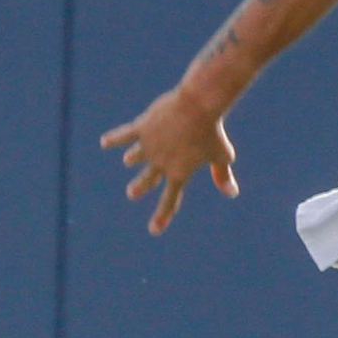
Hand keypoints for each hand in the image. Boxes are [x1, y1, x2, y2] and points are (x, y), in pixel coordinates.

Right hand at [99, 86, 238, 235]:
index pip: (169, 200)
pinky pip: (124, 135)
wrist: (198, 106)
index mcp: (179, 173)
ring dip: (132, 159)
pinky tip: (105, 142)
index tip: (154, 230)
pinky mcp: (142, 128)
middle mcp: (160, 163)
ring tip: (128, 161)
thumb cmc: (213, 132)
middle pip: (146, 180)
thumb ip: (222, 175)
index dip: (162, 216)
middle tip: (132, 192)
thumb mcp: (223, 155)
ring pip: (135, 157)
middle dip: (139, 188)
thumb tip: (231, 193)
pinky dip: (114, 139)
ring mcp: (148, 145)